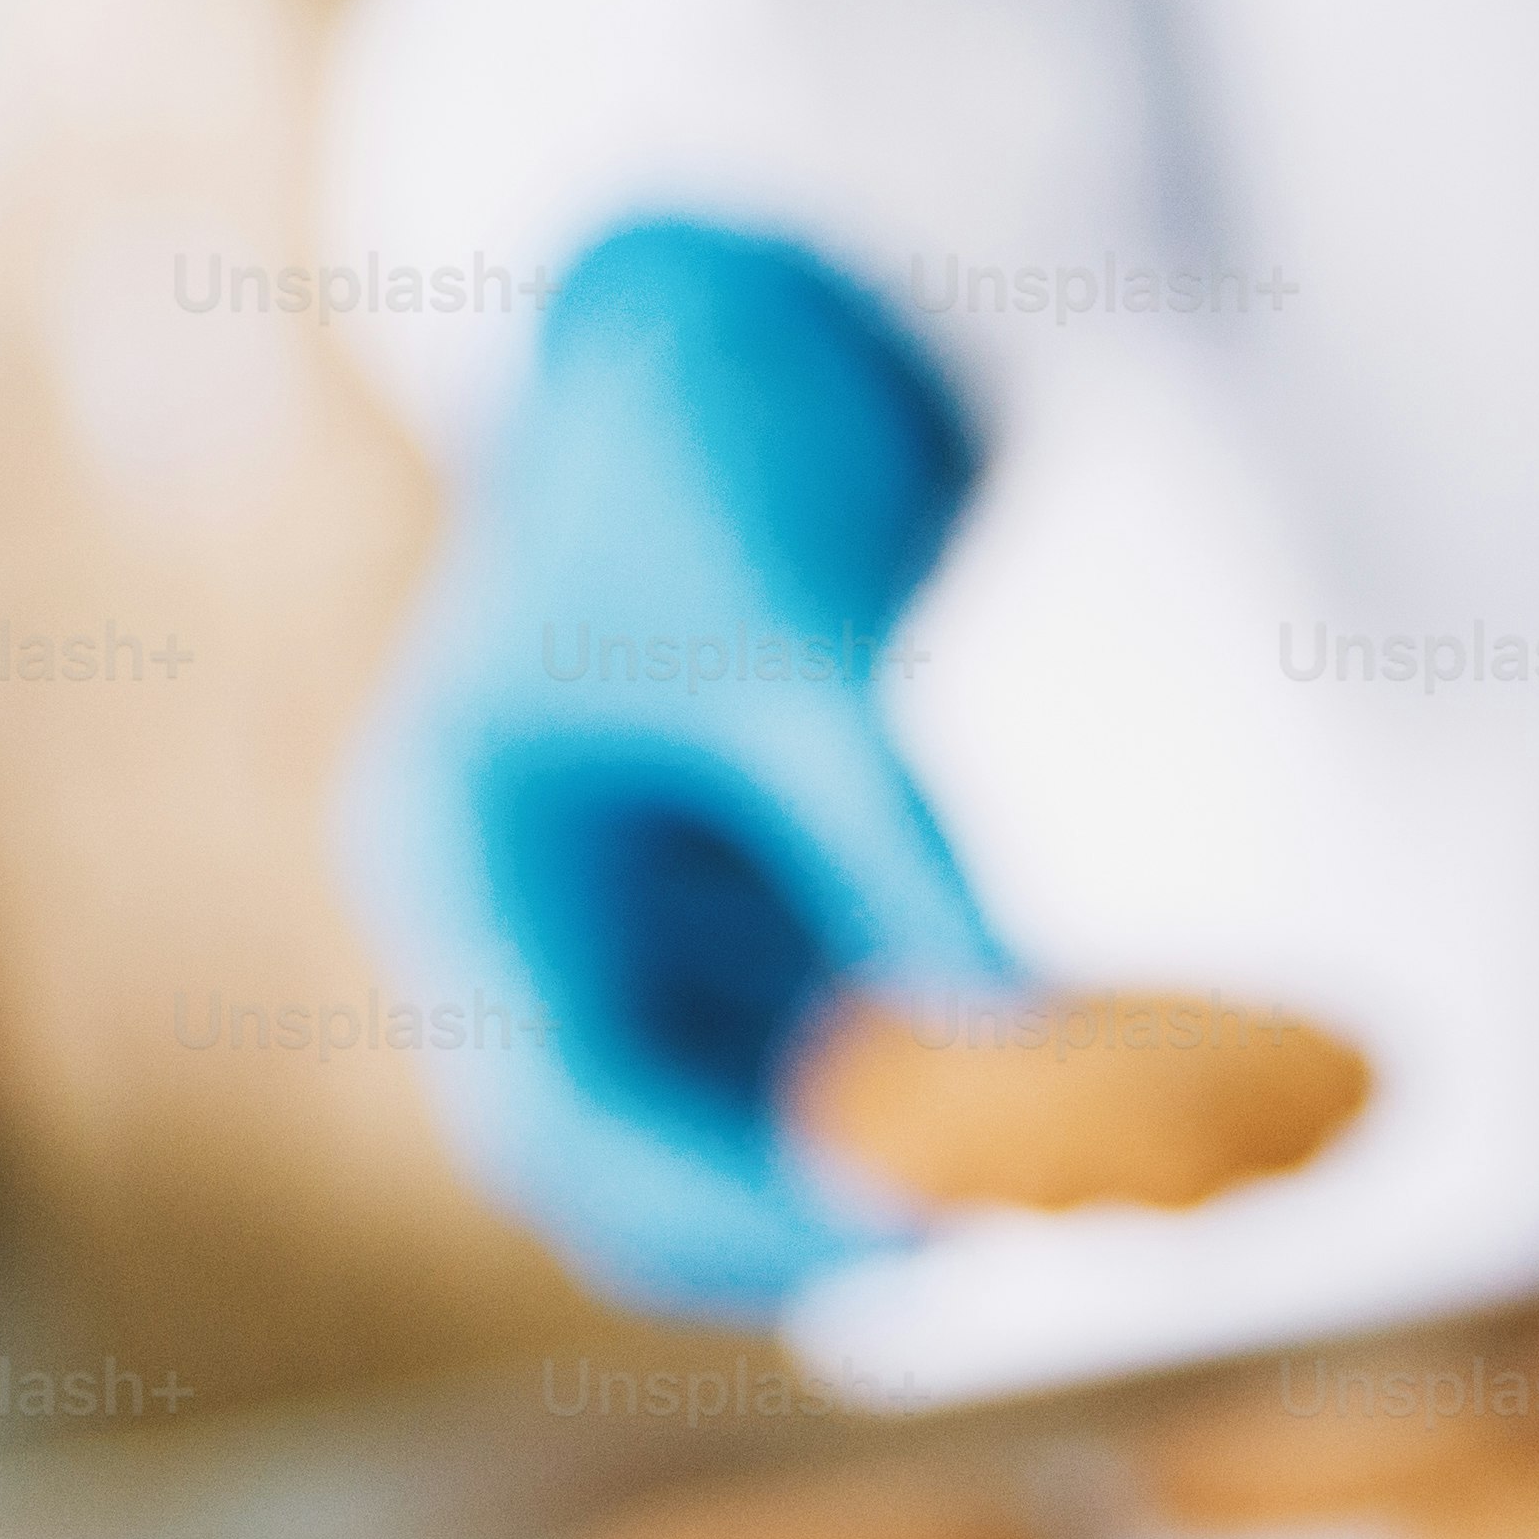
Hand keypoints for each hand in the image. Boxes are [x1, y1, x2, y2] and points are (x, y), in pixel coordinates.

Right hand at [337, 218, 1001, 1308]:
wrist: (734, 309)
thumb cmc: (726, 437)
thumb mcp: (808, 637)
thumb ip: (896, 847)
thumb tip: (1021, 1052)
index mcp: (461, 850)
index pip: (558, 1116)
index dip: (727, 1199)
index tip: (908, 1230)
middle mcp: (516, 919)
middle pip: (626, 1171)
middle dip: (804, 1216)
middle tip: (1014, 1225)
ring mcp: (614, 928)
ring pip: (732, 1134)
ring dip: (883, 1166)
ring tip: (1077, 1157)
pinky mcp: (719, 916)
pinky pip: (818, 1058)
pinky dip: (928, 1087)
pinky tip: (1074, 1081)